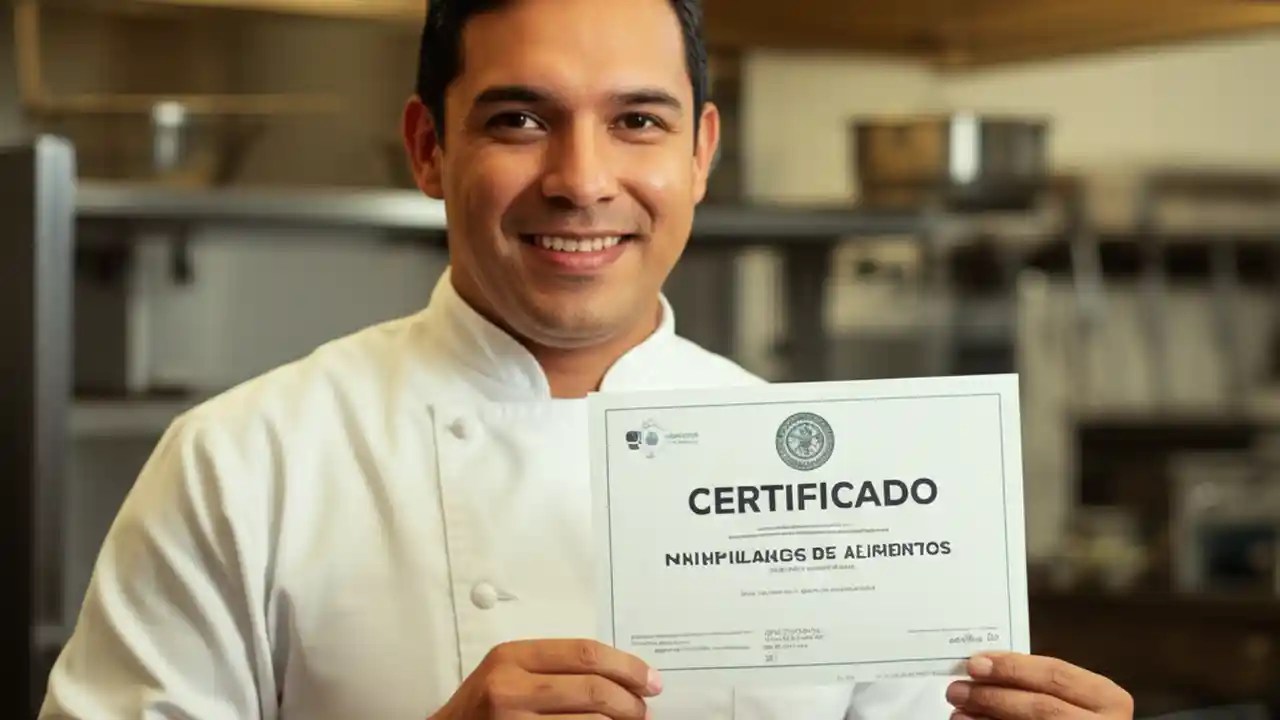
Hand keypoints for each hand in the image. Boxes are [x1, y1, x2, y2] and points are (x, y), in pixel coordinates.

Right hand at [429, 639, 661, 719]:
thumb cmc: (482, 706)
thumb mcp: (508, 672)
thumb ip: (552, 667)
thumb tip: (618, 674)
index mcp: (511, 657)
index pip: (584, 653)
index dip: (625, 667)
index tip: (648, 678)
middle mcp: (510, 688)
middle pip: (592, 689)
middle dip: (629, 701)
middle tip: (644, 708)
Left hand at [946, 652, 1133, 718]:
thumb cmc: (1075, 713)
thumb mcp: (1071, 695)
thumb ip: (1039, 682)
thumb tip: (985, 668)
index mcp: (1107, 698)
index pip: (1055, 674)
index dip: (1012, 667)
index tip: (975, 663)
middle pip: (1041, 707)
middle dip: (994, 696)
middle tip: (957, 690)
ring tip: (958, 713)